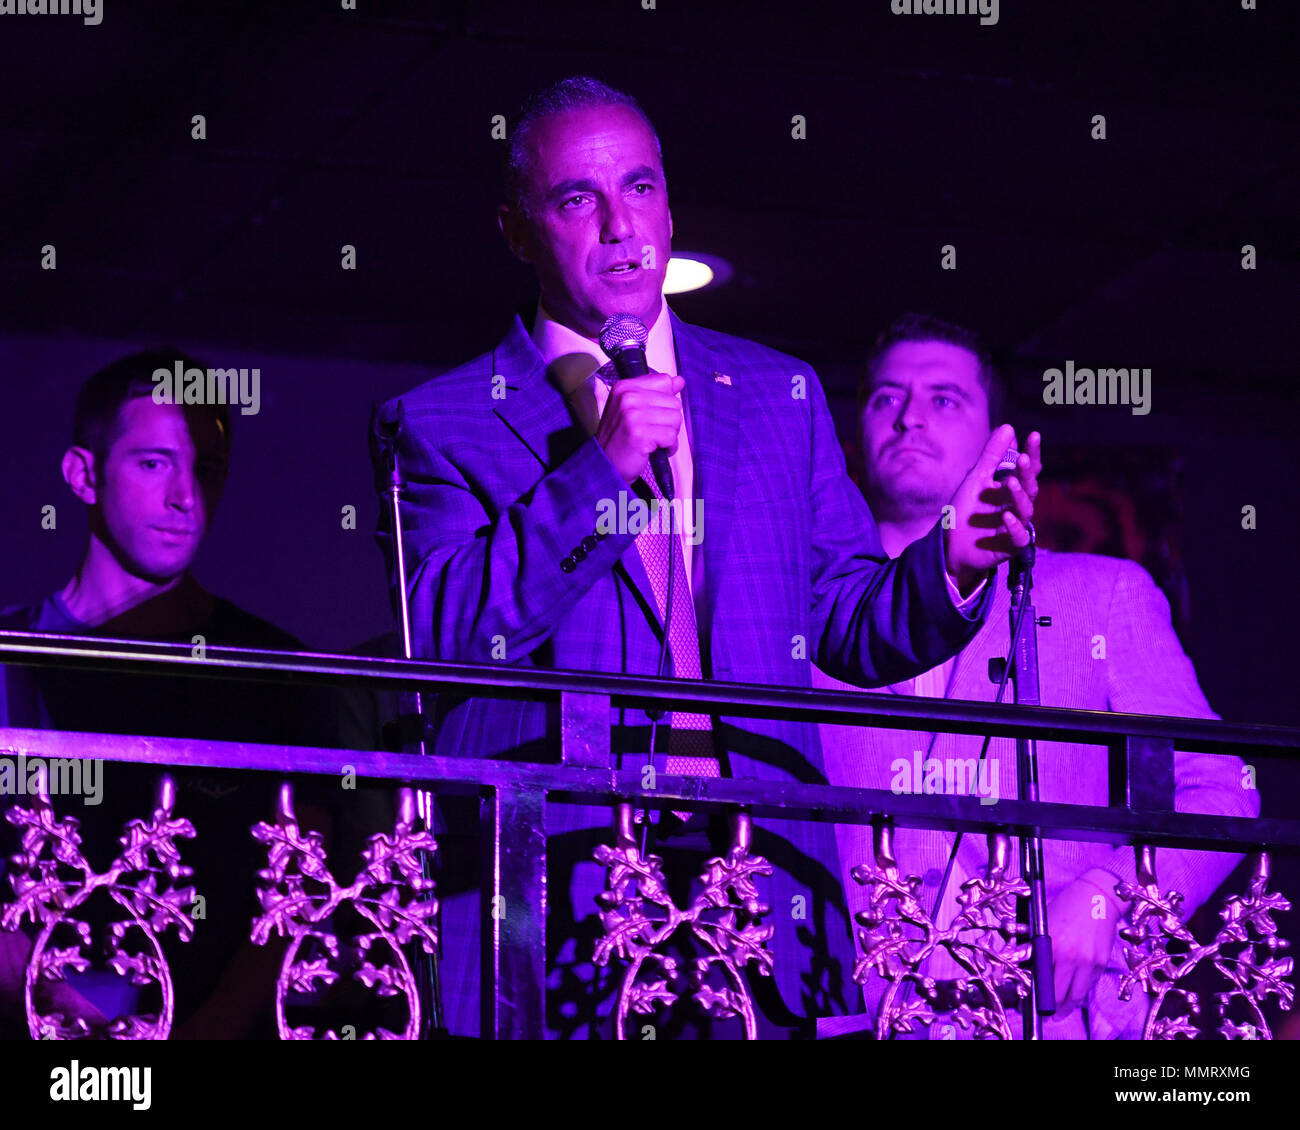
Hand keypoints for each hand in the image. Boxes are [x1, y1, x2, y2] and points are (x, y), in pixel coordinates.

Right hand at [594, 372, 684, 483]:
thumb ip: (657, 393)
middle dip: (669, 421)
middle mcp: (628, 397)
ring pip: (676, 419)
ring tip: (653, 440)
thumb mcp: (633, 409)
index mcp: (625, 387)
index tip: (653, 413)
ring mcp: (633, 415)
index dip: (666, 401)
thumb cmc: (619, 438)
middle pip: (674, 402)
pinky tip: (655, 449)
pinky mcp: (640, 434)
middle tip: (652, 431)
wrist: (605, 464)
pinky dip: (668, 447)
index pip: (665, 381)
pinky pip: (671, 437)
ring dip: (669, 434)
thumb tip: (679, 381)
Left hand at [942, 425, 1041, 592]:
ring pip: (1025, 509)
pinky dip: (1014, 526)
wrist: (948, 546)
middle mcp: (1017, 506)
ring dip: (1019, 495)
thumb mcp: (975, 480)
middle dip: (1027, 473)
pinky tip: (1006, 516)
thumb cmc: (965, 511)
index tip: (1034, 436)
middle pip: (1029, 488)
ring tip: (1011, 482)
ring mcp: (1015, 526)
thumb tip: (1008, 427)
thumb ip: (992, 456)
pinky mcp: (1009, 547)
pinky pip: (1018, 537)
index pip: (1027, 470)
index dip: (1032, 454)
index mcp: (1011, 489)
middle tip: (1022, 459)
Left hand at [1047, 876, 1117, 1011]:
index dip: (1039, 996)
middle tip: (1048, 1012)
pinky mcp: (1102, 962)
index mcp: (1052, 945)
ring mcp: (1089, 961)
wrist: (1097, 896)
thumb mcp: (1044, 923)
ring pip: (1078, 994)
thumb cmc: (1067, 906)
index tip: (1035, 1003)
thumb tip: (1030, 967)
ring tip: (1062, 1009)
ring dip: (1069, 1005)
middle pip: (1061, 994)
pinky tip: (1075, 990)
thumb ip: (1038, 946)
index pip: (1043, 981)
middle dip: (1053, 1007)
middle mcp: (1071, 956)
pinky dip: (1081, 989)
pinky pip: (1089, 983)